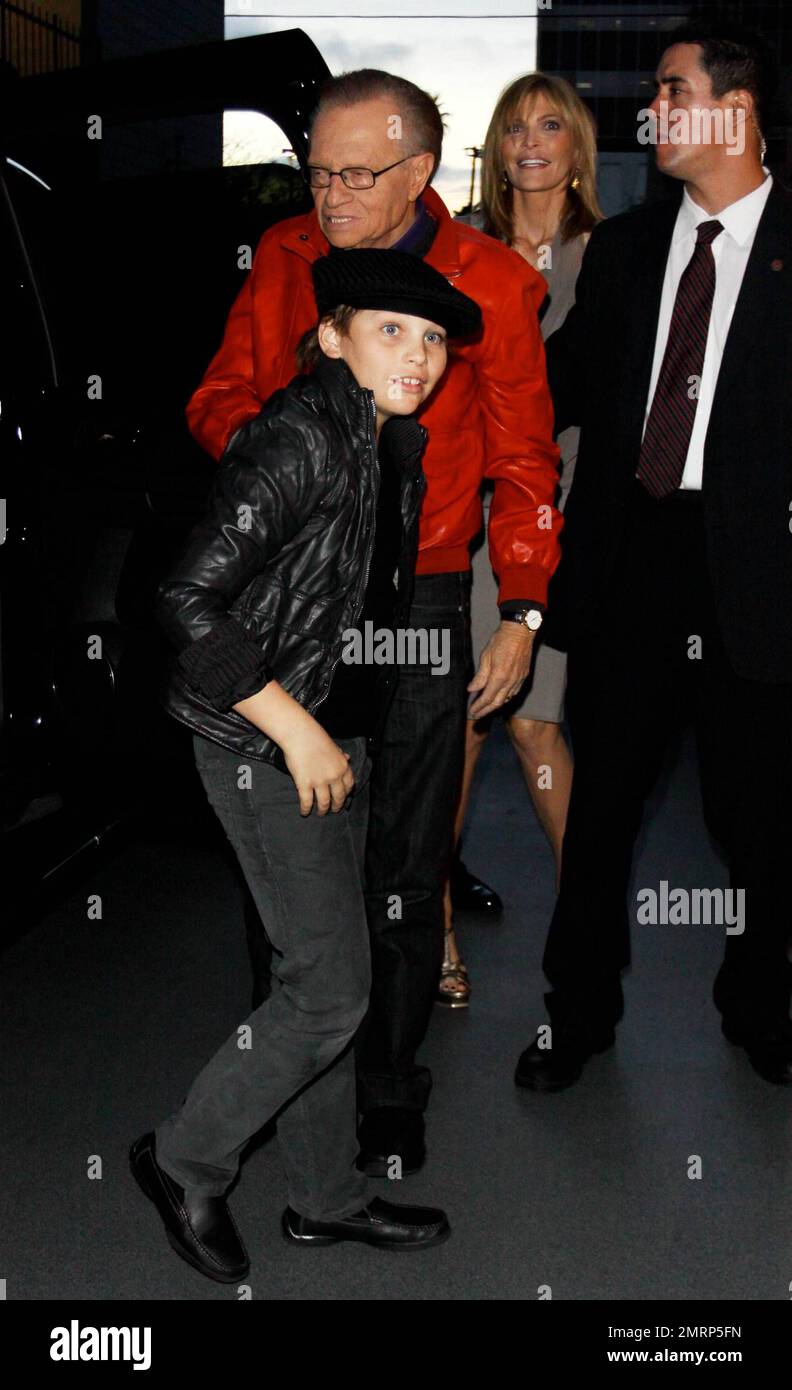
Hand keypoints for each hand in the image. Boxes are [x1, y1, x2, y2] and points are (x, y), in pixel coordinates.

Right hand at [232, 680, 355, 815]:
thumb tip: (348, 757)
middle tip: (333, 811)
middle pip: (339, 797)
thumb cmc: (315, 737)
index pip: (349, 785)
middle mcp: (334, 776)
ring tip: (321, 813)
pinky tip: (304, 812)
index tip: (343, 798)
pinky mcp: (305, 785)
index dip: (346, 794)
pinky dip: (306, 809)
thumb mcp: (333, 746)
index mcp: (343, 767)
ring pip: (324, 803)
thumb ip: (340, 755)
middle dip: (337, 806)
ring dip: (323, 810)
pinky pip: (307, 802)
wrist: (299, 735)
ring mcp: (319, 782)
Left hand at [467, 621, 534, 719]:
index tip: (472, 710)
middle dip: (486, 710)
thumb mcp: (486, 657)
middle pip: (498, 702)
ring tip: (486, 707)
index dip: (479, 706)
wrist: (520, 632)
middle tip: (477, 714)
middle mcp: (511, 681)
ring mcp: (519, 679)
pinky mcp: (524, 676)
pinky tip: (500, 697)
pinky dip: (506, 697)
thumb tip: (472, 689)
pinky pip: (514, 692)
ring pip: (507, 698)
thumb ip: (480, 676)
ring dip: (496, 705)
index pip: (487, 697)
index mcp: (499, 676)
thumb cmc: (501, 641)